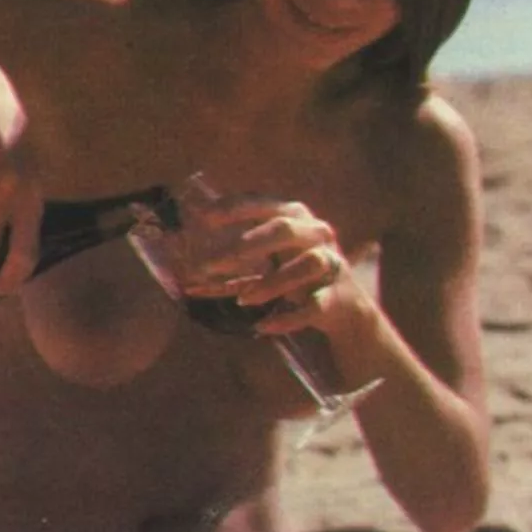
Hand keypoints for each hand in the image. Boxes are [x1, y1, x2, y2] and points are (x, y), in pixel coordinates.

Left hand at [160, 179, 354, 332]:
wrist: (343, 306)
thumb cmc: (296, 273)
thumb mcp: (268, 260)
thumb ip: (235, 261)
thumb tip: (188, 275)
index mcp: (296, 216)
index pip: (263, 204)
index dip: (233, 208)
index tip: (202, 217)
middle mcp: (316, 233)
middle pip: (284, 229)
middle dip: (246, 244)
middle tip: (209, 263)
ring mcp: (331, 263)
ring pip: (305, 266)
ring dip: (271, 283)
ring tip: (243, 299)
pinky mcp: (336, 296)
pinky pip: (314, 306)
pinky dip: (288, 318)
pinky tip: (263, 327)